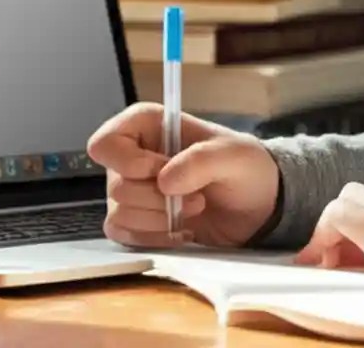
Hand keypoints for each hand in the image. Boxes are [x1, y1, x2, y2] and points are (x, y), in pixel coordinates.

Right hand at [87, 102, 280, 248]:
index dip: (129, 162)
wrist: (257, 207)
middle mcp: (131, 157)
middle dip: (157, 199)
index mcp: (147, 126)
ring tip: (193, 211)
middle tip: (196, 197)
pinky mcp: (136, 221)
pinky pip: (123, 235)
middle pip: (115, 185)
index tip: (162, 172)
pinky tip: (180, 231)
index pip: (105, 143)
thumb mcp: (236, 156)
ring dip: (159, 220)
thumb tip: (164, 181)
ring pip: (118, 213)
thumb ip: (202, 160)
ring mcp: (131, 191)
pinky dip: (153, 238)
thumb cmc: (246, 170)